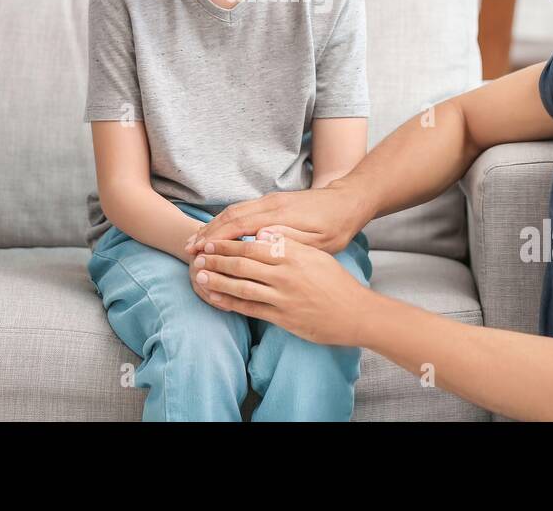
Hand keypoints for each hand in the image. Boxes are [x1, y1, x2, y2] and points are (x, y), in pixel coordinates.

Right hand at [185, 182, 372, 255]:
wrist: (347, 201)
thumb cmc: (335, 226)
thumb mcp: (318, 241)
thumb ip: (289, 241)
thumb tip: (260, 239)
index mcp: (278, 216)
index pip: (238, 226)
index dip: (216, 239)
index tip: (198, 252)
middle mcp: (269, 204)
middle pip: (229, 216)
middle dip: (207, 232)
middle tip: (187, 249)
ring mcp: (270, 201)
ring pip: (233, 210)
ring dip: (213, 225)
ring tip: (196, 241)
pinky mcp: (272, 201)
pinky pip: (242, 209)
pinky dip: (225, 220)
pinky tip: (218, 231)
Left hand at [190, 234, 371, 345]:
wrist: (355, 313)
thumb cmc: (336, 282)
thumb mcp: (315, 254)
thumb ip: (288, 243)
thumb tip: (262, 233)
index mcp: (292, 255)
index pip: (252, 246)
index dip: (228, 244)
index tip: (211, 241)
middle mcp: (285, 275)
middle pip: (242, 264)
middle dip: (216, 260)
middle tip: (197, 256)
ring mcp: (283, 297)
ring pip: (242, 287)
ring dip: (217, 281)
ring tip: (199, 276)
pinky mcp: (282, 318)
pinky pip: (250, 309)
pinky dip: (230, 303)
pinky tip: (215, 299)